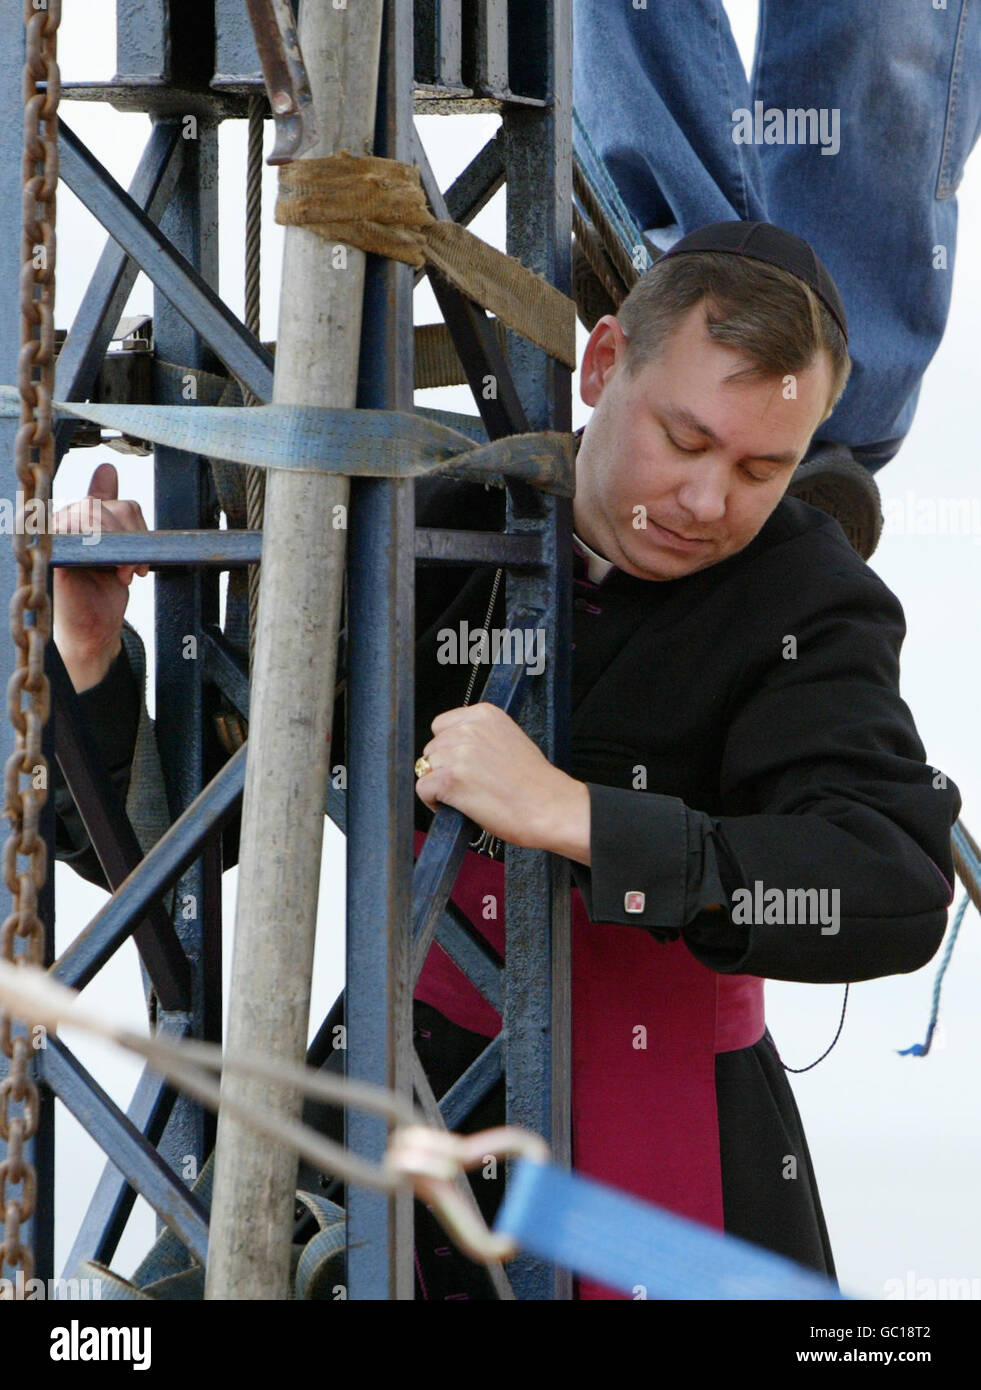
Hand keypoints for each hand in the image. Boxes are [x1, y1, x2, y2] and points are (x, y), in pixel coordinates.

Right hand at [52, 463, 149, 691]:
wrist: (93, 628)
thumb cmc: (101, 590)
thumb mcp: (117, 546)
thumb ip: (112, 511)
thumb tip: (106, 469)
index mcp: (77, 517)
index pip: (110, 499)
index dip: (134, 524)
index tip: (138, 557)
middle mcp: (63, 521)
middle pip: (112, 506)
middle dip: (134, 538)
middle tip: (135, 569)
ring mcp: (55, 534)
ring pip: (100, 514)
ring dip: (125, 547)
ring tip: (123, 573)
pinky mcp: (54, 549)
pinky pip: (81, 529)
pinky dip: (106, 549)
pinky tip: (112, 571)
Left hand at [414, 702, 591, 863]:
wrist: (551, 808)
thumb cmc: (536, 783)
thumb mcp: (511, 740)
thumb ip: (481, 736)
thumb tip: (455, 747)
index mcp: (485, 714)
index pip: (442, 725)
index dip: (448, 747)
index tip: (461, 763)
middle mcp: (469, 729)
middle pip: (432, 748)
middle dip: (443, 767)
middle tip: (467, 785)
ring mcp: (458, 753)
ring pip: (425, 768)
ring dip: (438, 784)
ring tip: (464, 796)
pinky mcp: (450, 779)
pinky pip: (423, 788)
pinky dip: (433, 802)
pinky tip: (455, 807)